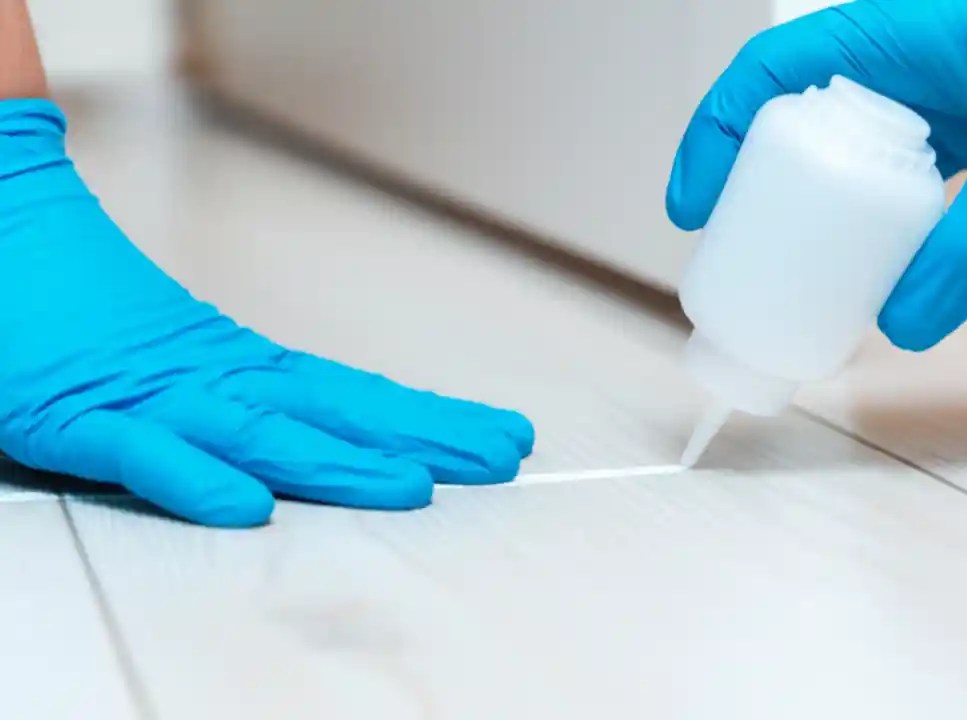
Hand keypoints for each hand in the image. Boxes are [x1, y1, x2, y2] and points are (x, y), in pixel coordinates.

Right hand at [0, 100, 533, 526]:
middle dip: (422, 438)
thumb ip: (255, 404)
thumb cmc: (91, 313)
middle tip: (498, 456)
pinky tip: (247, 505)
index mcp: (247, 372)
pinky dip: (193, 477)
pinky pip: (141, 456)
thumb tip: (336, 435)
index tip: (500, 437)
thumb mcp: (190, 365)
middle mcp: (219, 383)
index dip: (431, 421)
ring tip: (410, 485)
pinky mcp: (78, 419)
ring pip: (259, 435)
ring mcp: (154, 400)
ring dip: (336, 462)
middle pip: (337, 413)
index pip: (357, 399)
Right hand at [667, 0, 966, 349]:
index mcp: (900, 28)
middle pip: (802, 124)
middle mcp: (914, 56)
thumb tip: (906, 324)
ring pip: (859, 157)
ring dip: (830, 216)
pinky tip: (891, 266)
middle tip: (745, 262)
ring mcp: (952, 91)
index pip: (769, 75)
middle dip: (763, 194)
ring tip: (809, 278)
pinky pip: (918, 178)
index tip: (692, 207)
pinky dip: (895, 222)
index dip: (714, 138)